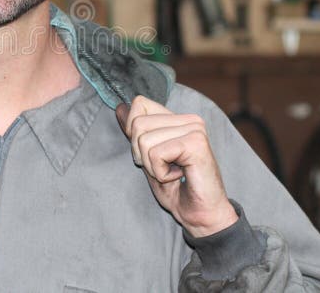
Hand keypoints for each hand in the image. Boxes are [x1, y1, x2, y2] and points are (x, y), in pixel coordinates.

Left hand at [115, 96, 237, 237]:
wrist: (200, 215)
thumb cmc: (176, 189)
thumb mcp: (147, 157)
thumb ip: (135, 132)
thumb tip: (119, 107)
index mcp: (178, 119)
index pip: (139, 104)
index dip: (134, 132)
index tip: (152, 154)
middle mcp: (189, 119)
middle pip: (138, 124)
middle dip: (141, 153)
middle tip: (164, 168)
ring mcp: (195, 129)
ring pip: (144, 140)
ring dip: (152, 166)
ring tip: (172, 173)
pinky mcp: (196, 143)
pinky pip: (156, 154)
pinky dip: (160, 172)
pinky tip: (179, 176)